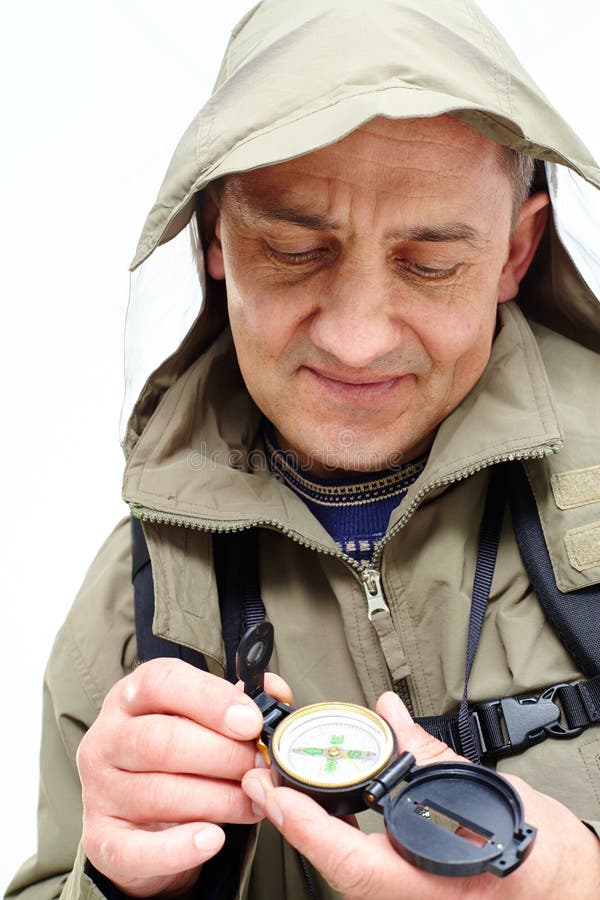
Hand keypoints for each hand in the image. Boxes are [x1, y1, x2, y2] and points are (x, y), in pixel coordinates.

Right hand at [77, 659, 290, 897]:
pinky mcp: (101, 839)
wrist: (141, 817)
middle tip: (260, 766)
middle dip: (223, 755)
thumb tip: (275, 690)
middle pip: (162, 740)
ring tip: (253, 800)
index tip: (251, 722)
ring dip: (218, 799)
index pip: (162, 682)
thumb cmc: (179, 755)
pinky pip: (139, 849)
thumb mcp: (204, 719)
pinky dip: (181, 848)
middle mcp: (108, 737)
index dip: (211, 699)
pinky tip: (213, 839)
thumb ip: (241, 702)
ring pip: (158, 793)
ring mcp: (99, 789)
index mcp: (132, 696)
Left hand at [242, 692, 599, 898]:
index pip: (349, 859)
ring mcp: (405, 892)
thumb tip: (388, 711)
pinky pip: (361, 861)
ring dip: (309, 823)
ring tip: (281, 784)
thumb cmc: (541, 863)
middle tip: (260, 778)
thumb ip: (431, 755)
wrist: (567, 891)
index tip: (273, 793)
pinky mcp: (410, 882)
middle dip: (293, 819)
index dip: (305, 826)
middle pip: (332, 862)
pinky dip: (336, 829)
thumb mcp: (488, 798)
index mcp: (422, 883)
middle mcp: (405, 894)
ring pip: (342, 864)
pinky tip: (327, 800)